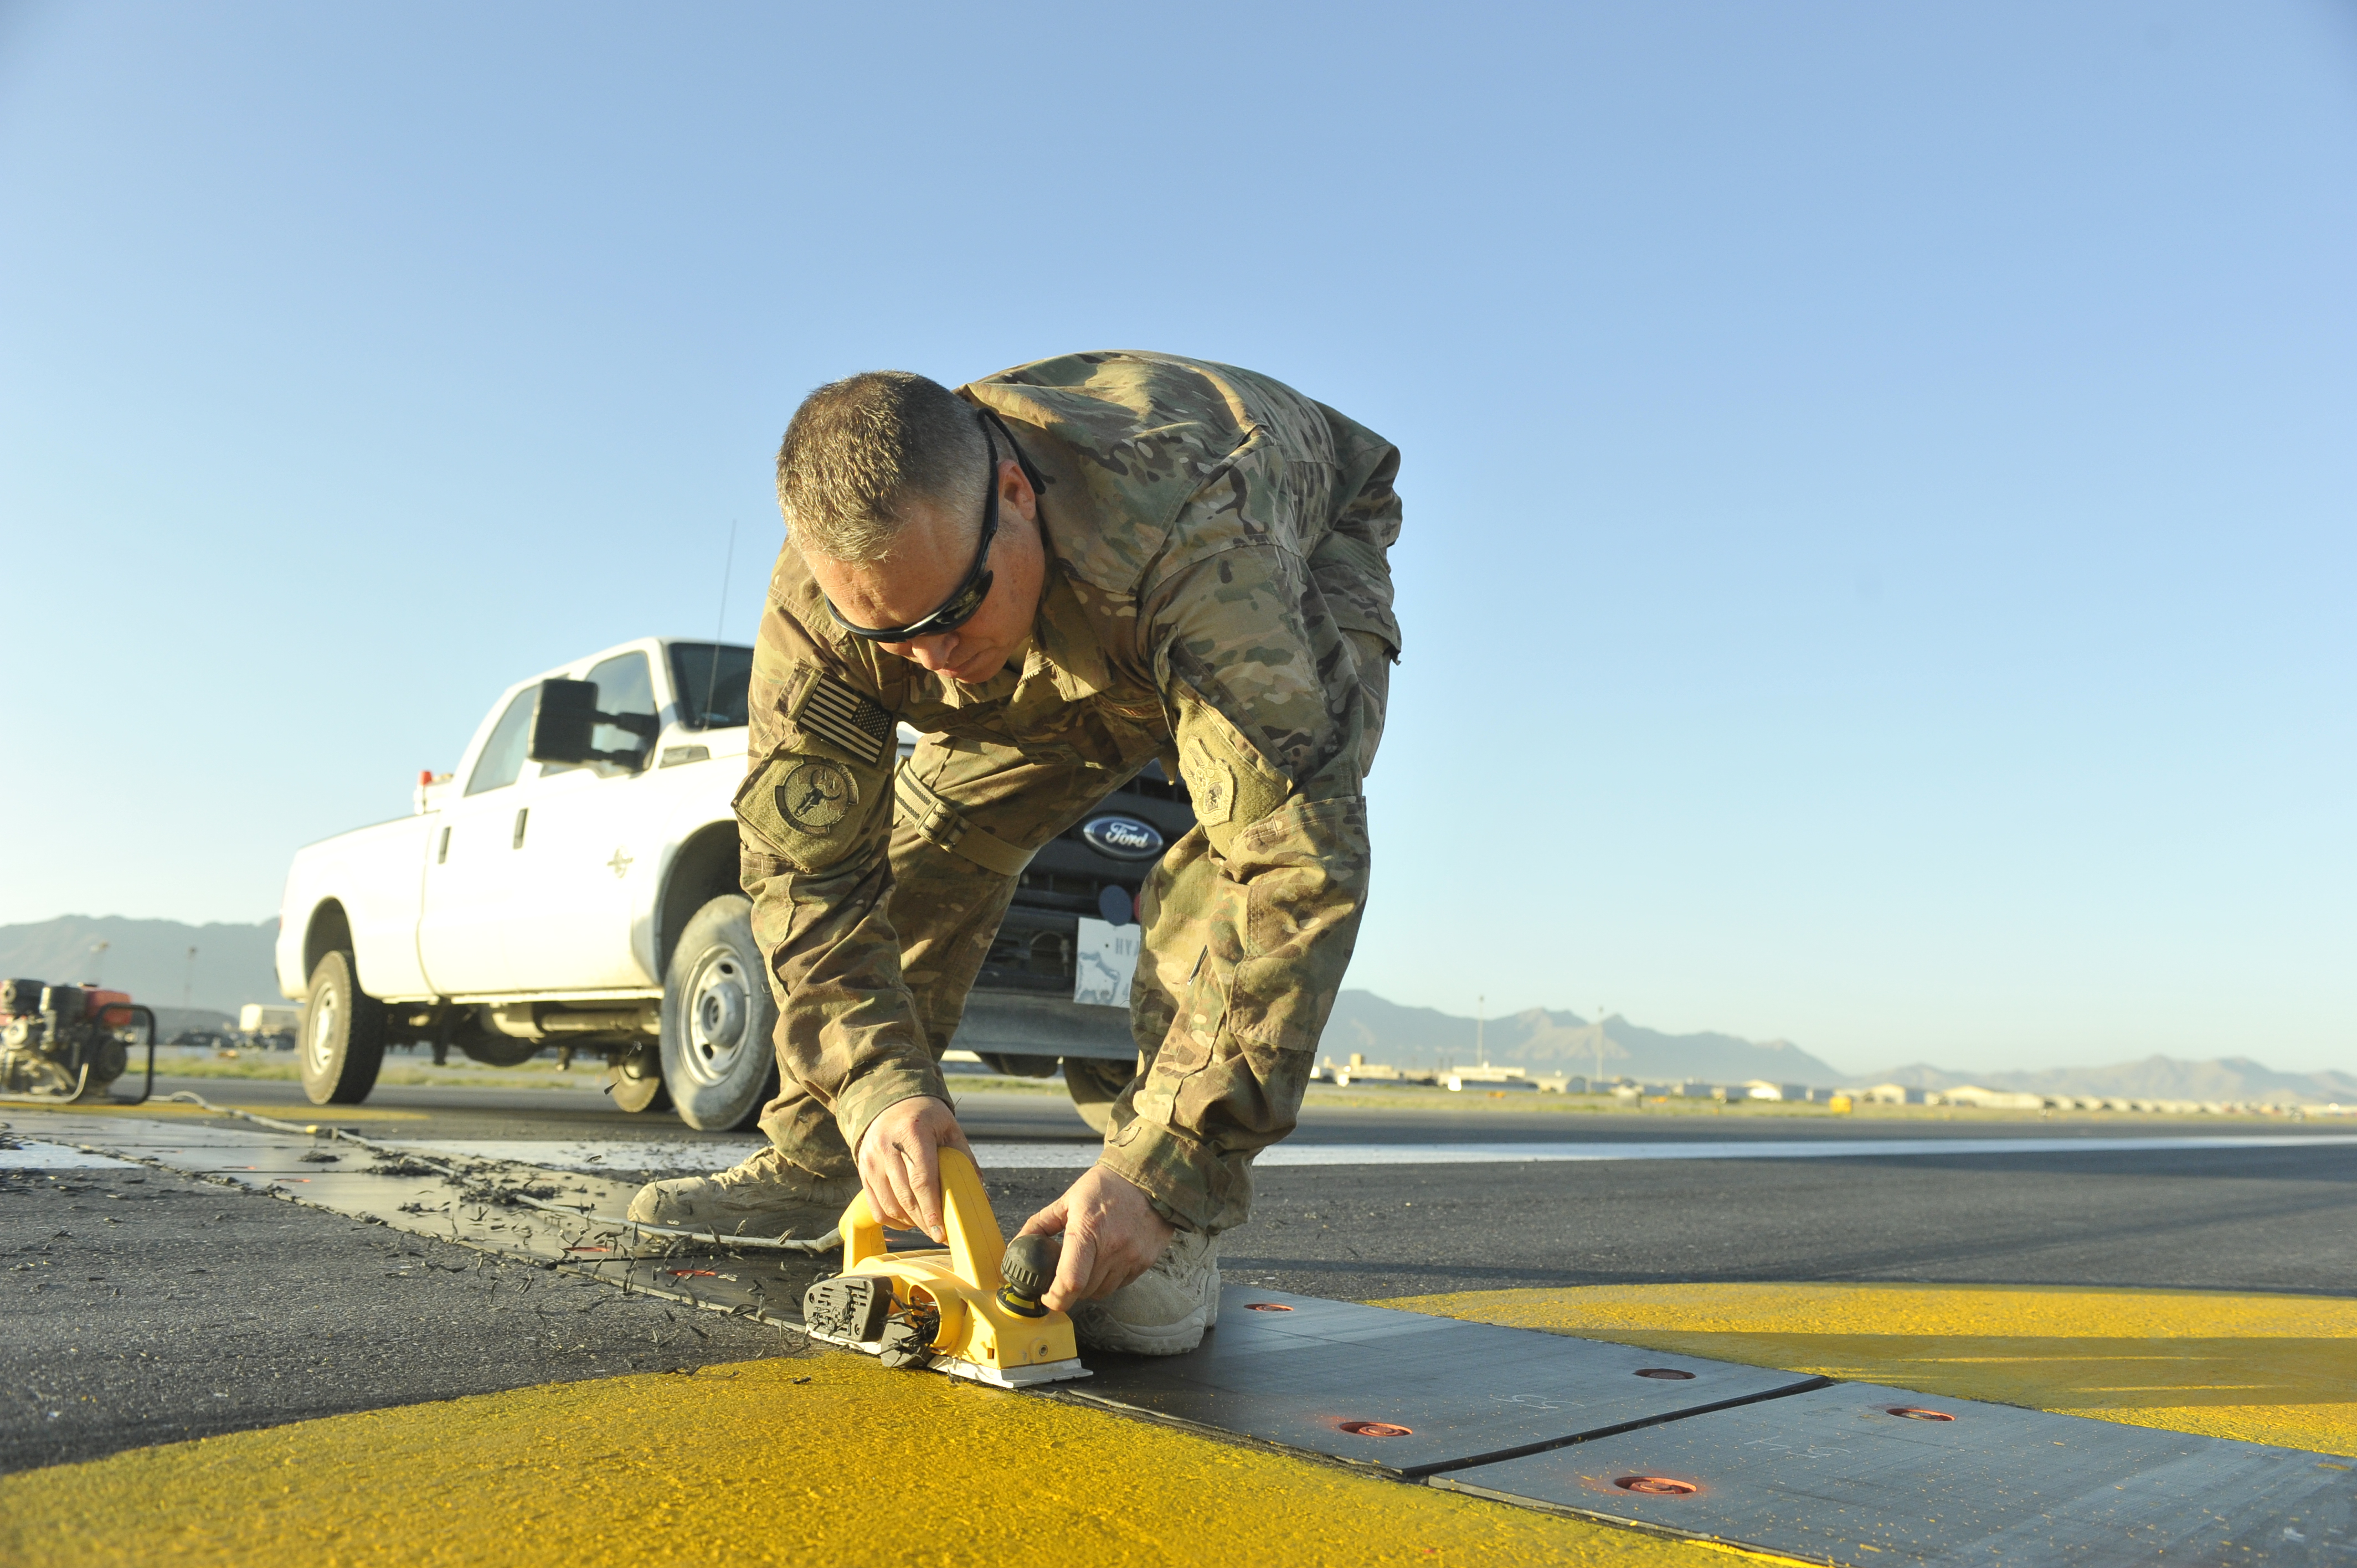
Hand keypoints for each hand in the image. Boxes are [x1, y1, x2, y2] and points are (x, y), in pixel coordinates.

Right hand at [855, 1096, 971, 1242]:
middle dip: (924, 1222)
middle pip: (905, 1197)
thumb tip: (980, 1195)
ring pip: (889, 1205)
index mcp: (912, 1133)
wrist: (891, 1102)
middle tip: (940, 1235)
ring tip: (927, 1226)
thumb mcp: (949, 1129)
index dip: (932, 1209)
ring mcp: (871, 1159)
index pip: (922, 1180)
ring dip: (909, 1223)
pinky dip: (892, 1220)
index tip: (942, 1231)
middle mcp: (886, 1146)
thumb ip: (964, 1159)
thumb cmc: (926, 1117)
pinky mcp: (862, 1170)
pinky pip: (875, 1206)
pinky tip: (908, 1221)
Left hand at [1017, 1165, 1177, 1311]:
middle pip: (1084, 1291)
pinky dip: (1109, 1279)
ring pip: (1102, 1291)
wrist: (1148, 1177)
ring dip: (1089, 1286)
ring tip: (1088, 1263)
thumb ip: (1039, 1224)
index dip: (1055, 1298)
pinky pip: (1120, 1284)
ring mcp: (1131, 1257)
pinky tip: (1107, 1259)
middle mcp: (1113, 1247)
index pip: (1070, 1281)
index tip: (1046, 1297)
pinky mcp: (1145, 1262)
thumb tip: (1018, 1245)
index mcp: (1088, 1229)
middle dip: (1069, 1289)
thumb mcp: (1067, 1199)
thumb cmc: (1106, 1185)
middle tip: (1064, 1275)